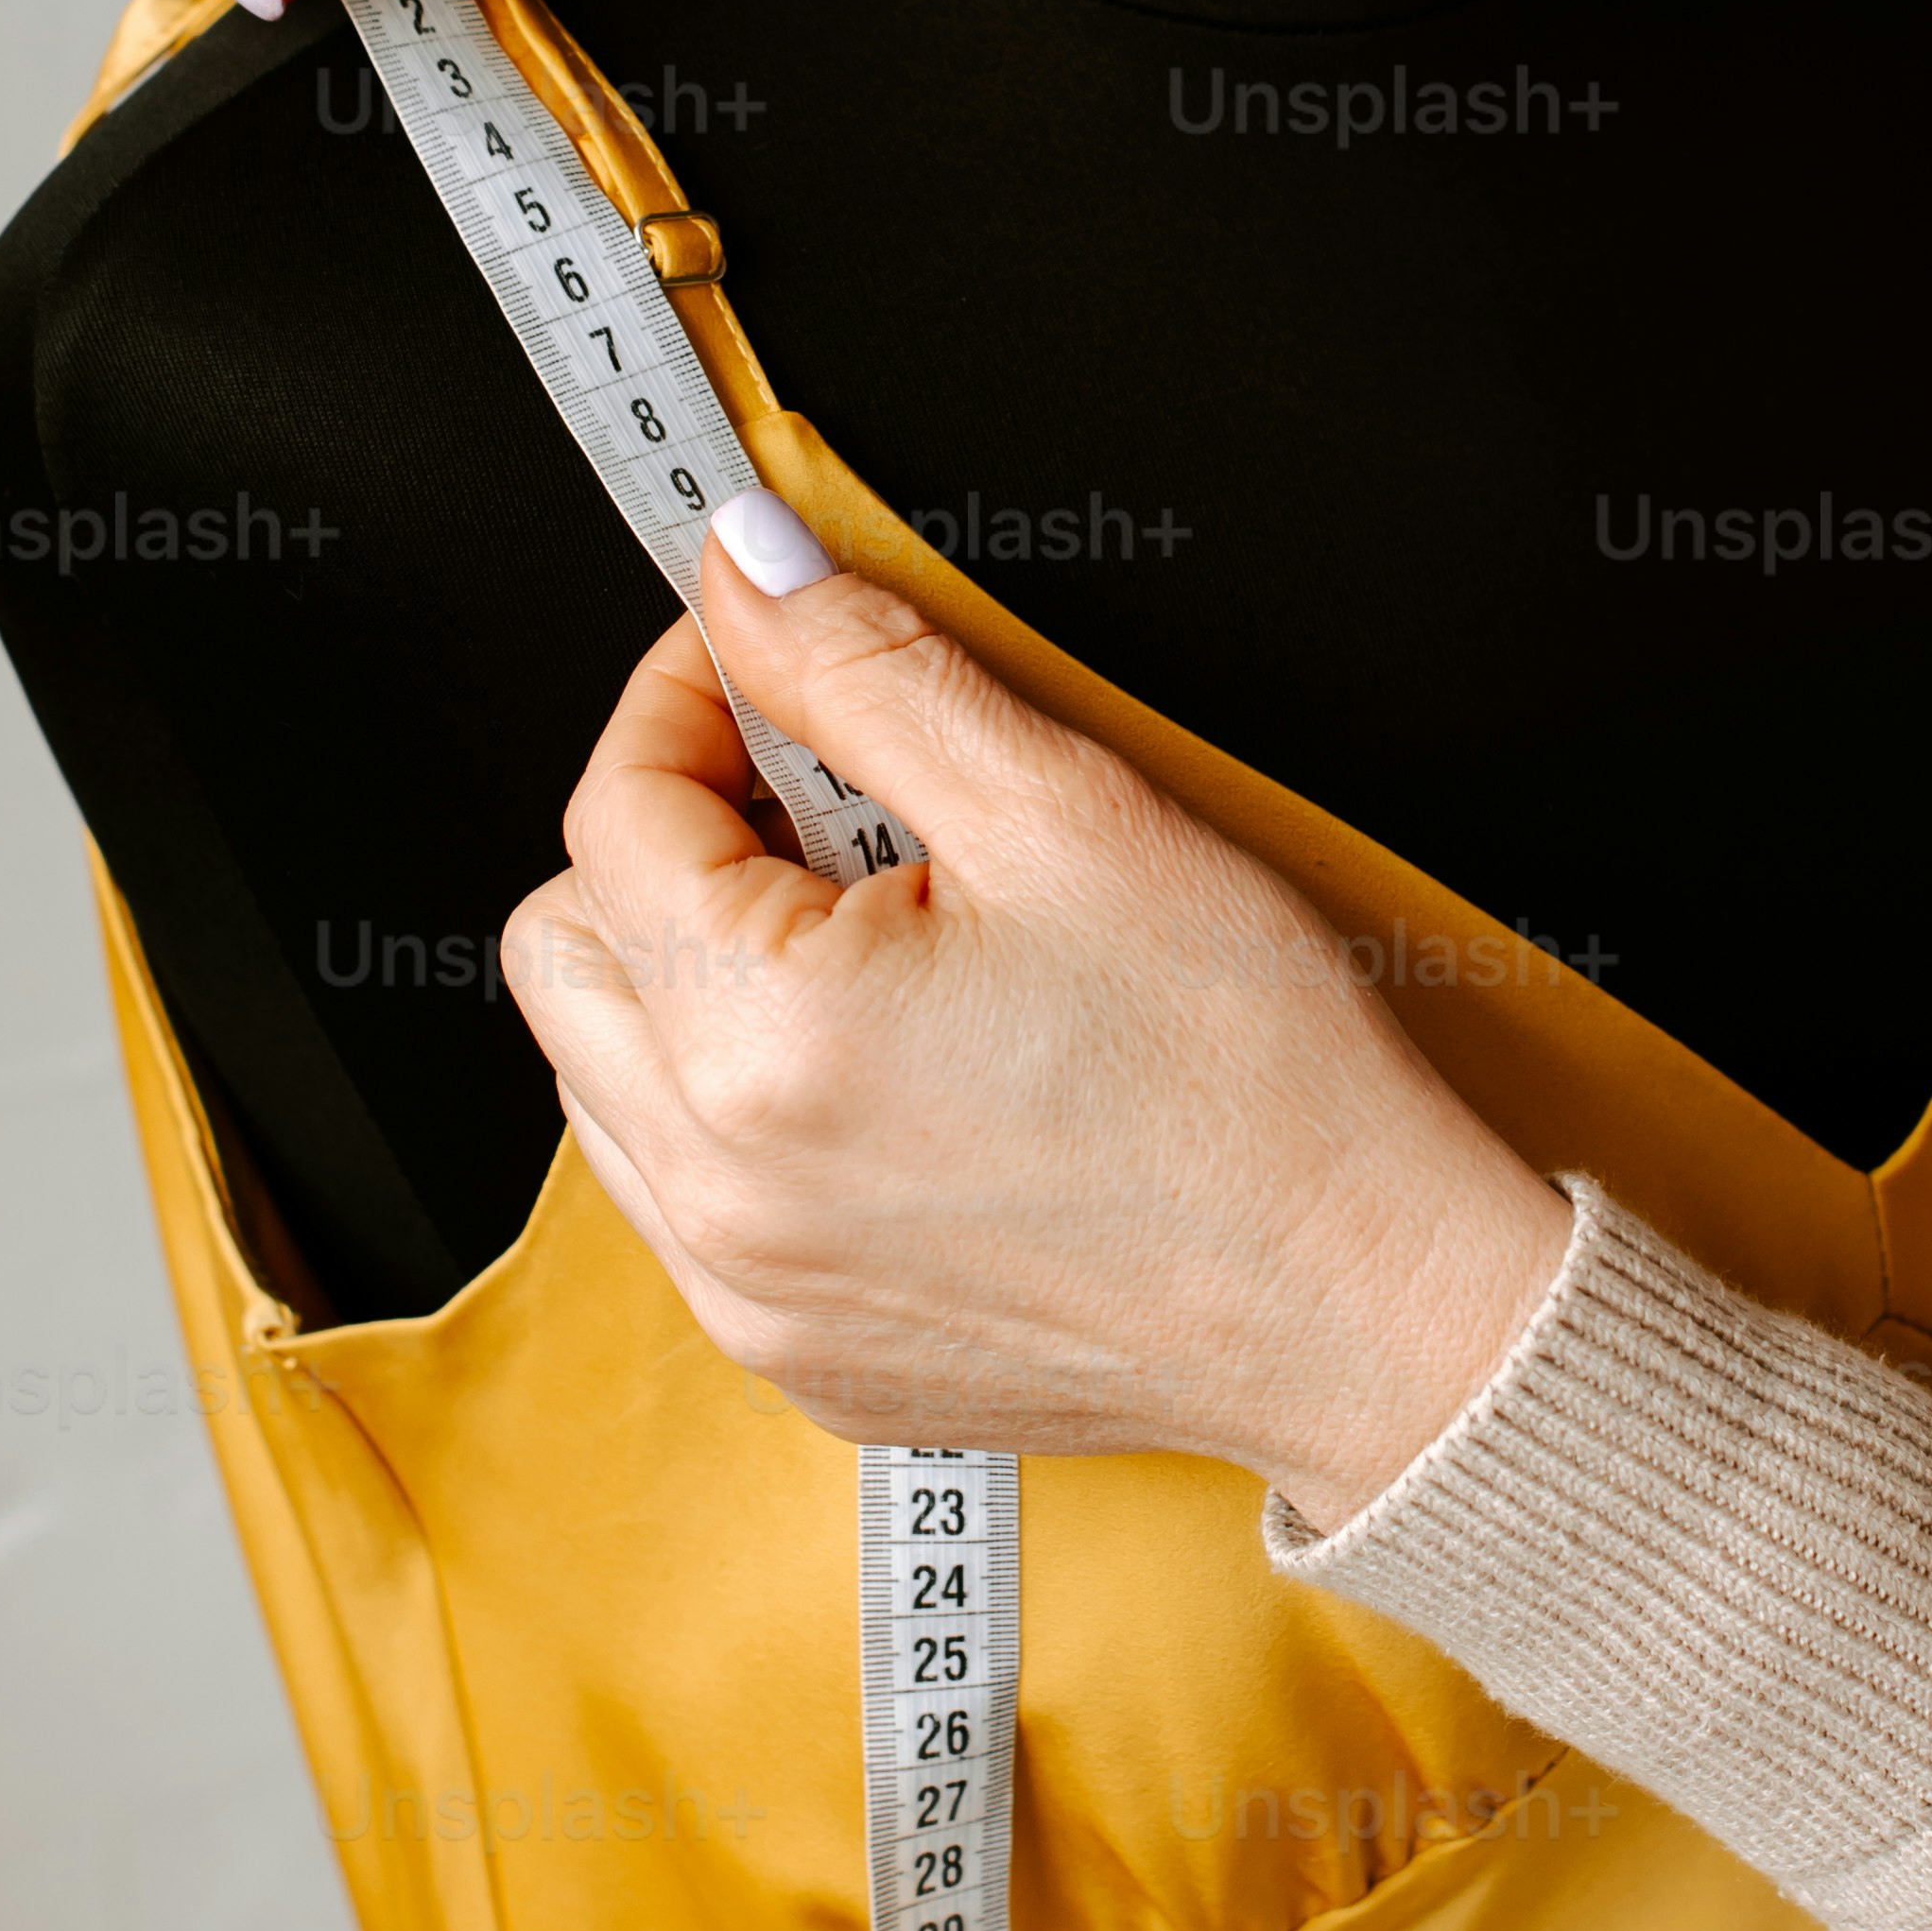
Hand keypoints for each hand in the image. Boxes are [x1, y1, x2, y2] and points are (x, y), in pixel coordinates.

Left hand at [506, 501, 1573, 1527]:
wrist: (1365, 1305)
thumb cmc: (1255, 1083)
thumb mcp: (1065, 811)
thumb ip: (867, 672)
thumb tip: (749, 573)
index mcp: (767, 1042)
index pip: (612, 812)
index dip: (683, 699)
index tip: (768, 664)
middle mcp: (722, 1193)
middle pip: (566, 948)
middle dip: (663, 844)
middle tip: (821, 807)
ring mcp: (747, 1294)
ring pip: (603, 1079)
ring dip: (688, 980)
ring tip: (871, 945)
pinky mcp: (794, 1357)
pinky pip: (683, 1197)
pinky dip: (739, 1110)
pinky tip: (887, 1070)